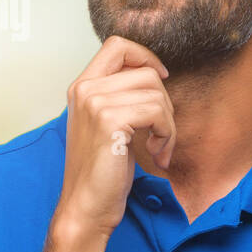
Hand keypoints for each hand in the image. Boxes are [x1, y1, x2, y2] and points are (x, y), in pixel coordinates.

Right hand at [54, 35, 174, 238]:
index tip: (161, 81)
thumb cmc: (103, 171)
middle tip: (161, 134)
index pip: (117, 45)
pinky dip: (167, 135)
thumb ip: (122, 96)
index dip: (146, 57)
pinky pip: (157, 112)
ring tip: (159, 148)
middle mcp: (84, 89)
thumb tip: (156, 75)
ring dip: (169, 124)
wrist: (86, 207)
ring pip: (156, 92)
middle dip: (165, 104)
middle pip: (146, 72)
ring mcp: (94, 102)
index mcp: (82, 86)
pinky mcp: (108, 120)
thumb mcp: (109, 124)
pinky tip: (157, 156)